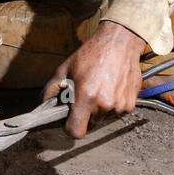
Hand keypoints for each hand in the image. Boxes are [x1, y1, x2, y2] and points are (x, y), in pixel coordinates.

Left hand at [41, 20, 146, 138]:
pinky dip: (112, 105)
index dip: (69, 127)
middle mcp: (104, 105)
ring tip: (99, 89)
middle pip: (90, 124)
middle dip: (85, 115)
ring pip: (103, 118)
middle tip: (85, 97)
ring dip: (99, 109)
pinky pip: (116, 112)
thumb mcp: (65, 68)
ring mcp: (119, 106)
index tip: (69, 119)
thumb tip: (43, 105)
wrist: (119, 43)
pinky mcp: (130, 104)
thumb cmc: (91, 54)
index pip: (76, 131)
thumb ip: (51, 89)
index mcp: (86, 97)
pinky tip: (111, 88)